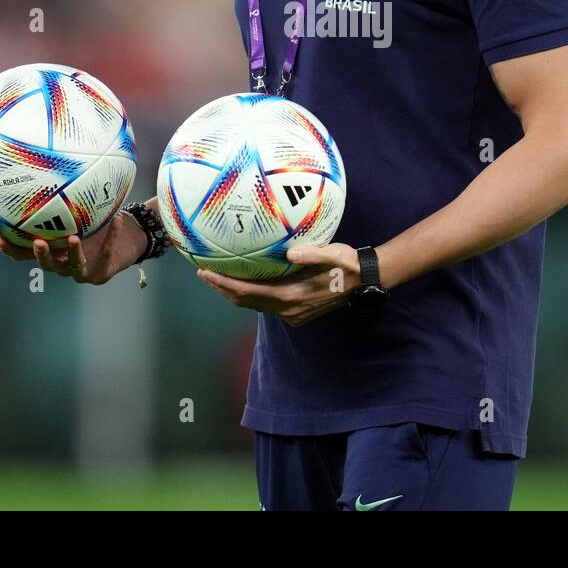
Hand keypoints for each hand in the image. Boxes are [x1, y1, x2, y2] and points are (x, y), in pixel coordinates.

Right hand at [0, 212, 146, 284]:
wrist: (119, 247)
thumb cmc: (91, 228)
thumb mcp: (75, 216)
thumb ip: (60, 203)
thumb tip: (46, 170)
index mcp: (51, 252)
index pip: (24, 254)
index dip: (10, 249)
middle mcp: (62, 264)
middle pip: (47, 264)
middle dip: (41, 254)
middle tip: (38, 242)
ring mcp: (81, 271)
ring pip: (75, 264)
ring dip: (74, 252)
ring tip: (74, 238)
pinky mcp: (100, 272)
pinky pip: (107, 251)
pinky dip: (112, 235)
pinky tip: (117, 219)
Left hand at [195, 242, 360, 325]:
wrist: (364, 282)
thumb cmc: (347, 264)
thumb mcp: (333, 254)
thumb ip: (312, 254)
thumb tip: (290, 253)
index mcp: (292, 296)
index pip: (248, 293)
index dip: (224, 284)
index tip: (206, 272)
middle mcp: (288, 309)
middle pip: (245, 302)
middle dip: (222, 289)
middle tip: (203, 272)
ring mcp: (292, 314)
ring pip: (254, 306)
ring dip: (233, 293)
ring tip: (216, 277)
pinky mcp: (296, 313)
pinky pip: (265, 305)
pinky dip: (249, 296)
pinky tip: (244, 282)